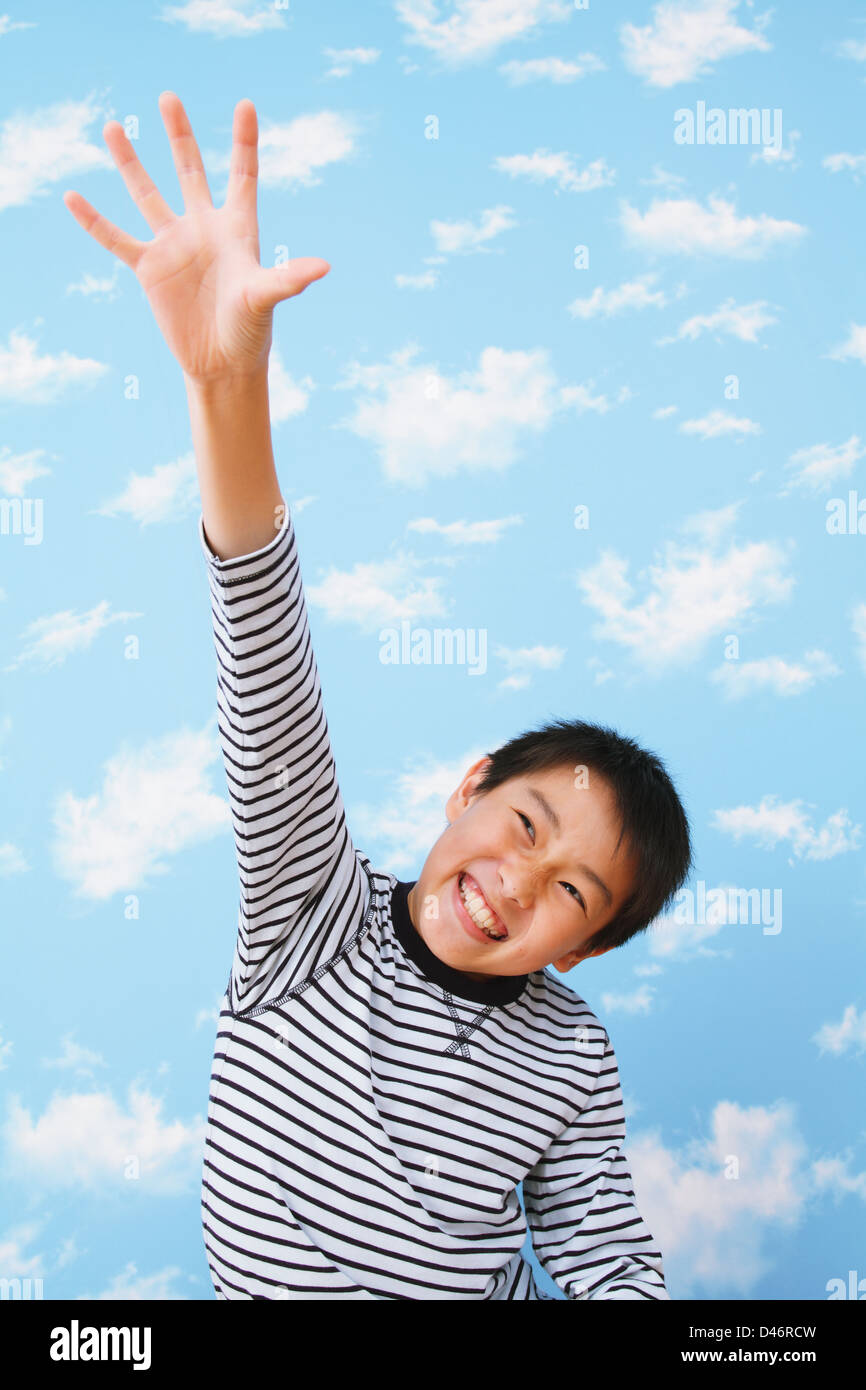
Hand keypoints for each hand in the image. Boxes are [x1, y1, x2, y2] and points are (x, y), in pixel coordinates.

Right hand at [63, 92, 329, 384]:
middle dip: (180, 135)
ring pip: (147, 195)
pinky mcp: (149, 269)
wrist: (221, 364)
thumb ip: (287, 278)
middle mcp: (203, 229)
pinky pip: (115, 239)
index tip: (246, 105)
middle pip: (190, 171)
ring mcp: (174, 246)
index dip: (244, 141)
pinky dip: (94, 221)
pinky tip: (72, 196)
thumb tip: (323, 268)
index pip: (242, 176)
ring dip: (130, 163)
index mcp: (237, 229)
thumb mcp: (266, 298)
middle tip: (168, 98)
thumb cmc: (251, 331)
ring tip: (114, 127)